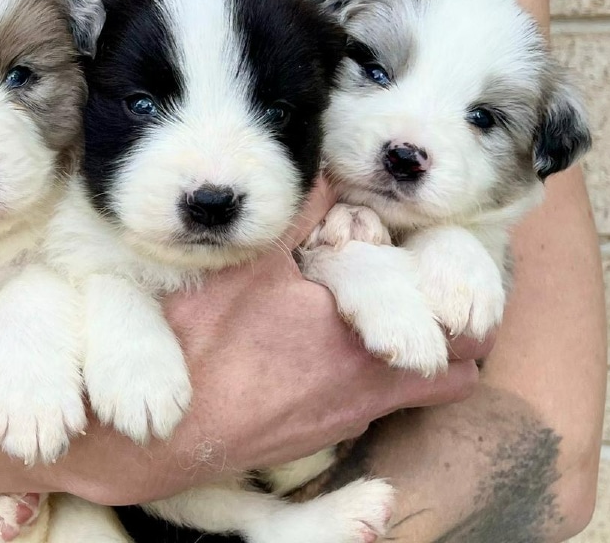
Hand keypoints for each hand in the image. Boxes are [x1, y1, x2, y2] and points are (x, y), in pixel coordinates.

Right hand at [50, 180, 491, 505]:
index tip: (437, 257)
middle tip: (422, 285)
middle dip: (448, 326)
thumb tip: (330, 170)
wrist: (149, 437)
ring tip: (369, 311)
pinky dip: (362, 374)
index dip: (456, 285)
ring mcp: (345, 420)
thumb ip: (299, 210)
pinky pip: (367, 405)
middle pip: (457, 366)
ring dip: (406, 352)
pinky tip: (316, 346)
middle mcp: (372, 388)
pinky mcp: (314, 439)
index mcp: (368, 336)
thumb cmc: (197, 345)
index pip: (460, 318)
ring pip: (412, 388)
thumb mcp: (246, 260)